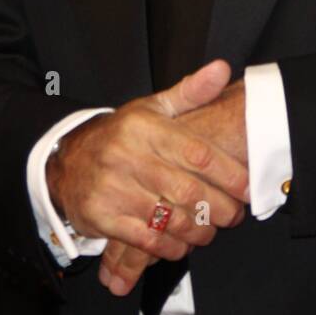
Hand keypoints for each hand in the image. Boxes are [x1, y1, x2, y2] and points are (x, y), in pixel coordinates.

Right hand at [99, 73, 247, 295]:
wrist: (67, 162)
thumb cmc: (121, 135)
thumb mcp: (151, 108)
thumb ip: (190, 92)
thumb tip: (222, 68)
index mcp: (144, 126)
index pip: (197, 153)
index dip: (229, 173)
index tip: (248, 189)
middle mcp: (127, 155)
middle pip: (188, 190)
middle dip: (219, 208)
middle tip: (234, 216)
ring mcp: (113, 187)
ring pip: (170, 218)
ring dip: (199, 231)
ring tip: (212, 231)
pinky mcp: (102, 216)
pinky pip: (146, 239)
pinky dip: (170, 246)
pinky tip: (182, 244)